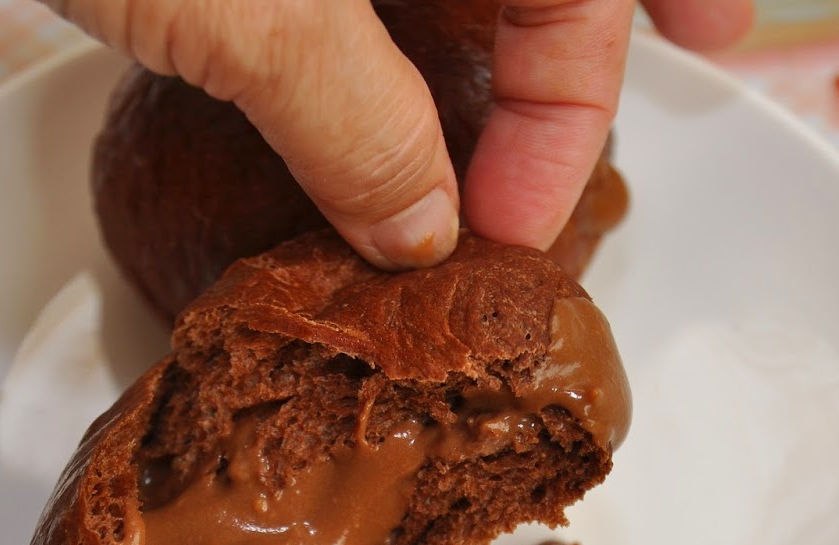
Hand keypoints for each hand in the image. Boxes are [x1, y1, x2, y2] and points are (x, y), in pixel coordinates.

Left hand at [48, 0, 752, 266]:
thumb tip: (418, 227)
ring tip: (467, 171)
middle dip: (566, 54)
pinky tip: (360, 116)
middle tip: (587, 152)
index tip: (525, 218)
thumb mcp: (251, 7)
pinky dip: (365, 51)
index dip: (579, 97)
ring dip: (468, 61)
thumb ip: (356, 120)